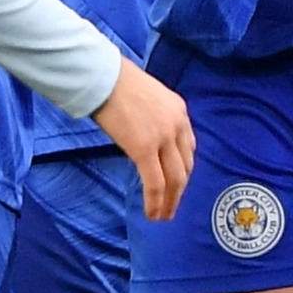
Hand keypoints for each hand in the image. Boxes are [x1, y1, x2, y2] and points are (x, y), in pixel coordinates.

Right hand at [94, 60, 195, 220]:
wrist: (103, 76)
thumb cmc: (116, 82)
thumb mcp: (148, 96)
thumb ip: (155, 118)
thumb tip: (145, 136)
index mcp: (180, 111)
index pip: (188, 147)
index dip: (184, 169)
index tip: (177, 183)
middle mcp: (177, 125)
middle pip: (185, 166)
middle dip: (180, 190)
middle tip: (173, 207)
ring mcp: (163, 138)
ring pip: (175, 179)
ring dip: (170, 201)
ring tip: (163, 216)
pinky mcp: (144, 149)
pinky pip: (155, 182)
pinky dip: (155, 201)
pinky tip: (152, 214)